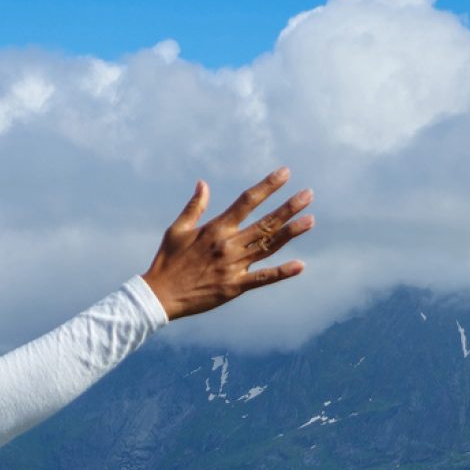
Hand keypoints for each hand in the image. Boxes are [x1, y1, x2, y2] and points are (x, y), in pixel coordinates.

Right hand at [140, 167, 311, 320]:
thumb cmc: (167, 261)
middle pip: (265, 222)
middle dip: (288, 207)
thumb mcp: (177, 229)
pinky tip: (300, 266)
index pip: (247, 201)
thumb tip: (204, 184)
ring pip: (268, 246)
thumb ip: (194, 207)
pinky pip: (262, 278)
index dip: (268, 186)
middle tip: (308, 195)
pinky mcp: (234, 287)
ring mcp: (233, 266)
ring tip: (310, 220)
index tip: (285, 173)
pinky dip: (281, 272)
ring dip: (290, 232)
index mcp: (216, 228)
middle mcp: (228, 245)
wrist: (160, 295)